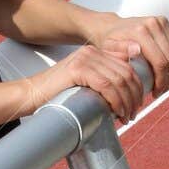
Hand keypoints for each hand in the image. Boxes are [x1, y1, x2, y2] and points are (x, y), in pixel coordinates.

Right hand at [19, 44, 146, 122]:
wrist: (31, 95)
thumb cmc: (58, 95)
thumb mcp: (86, 86)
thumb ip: (104, 84)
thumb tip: (129, 95)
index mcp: (95, 52)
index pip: (127, 65)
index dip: (137, 86)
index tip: (137, 104)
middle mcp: (91, 51)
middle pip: (127, 72)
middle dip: (135, 96)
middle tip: (133, 113)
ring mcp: (84, 58)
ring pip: (119, 79)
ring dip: (127, 101)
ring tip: (126, 117)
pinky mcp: (78, 69)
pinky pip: (107, 85)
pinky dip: (115, 101)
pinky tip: (115, 112)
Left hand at [88, 11, 168, 95]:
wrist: (112, 26)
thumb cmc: (109, 41)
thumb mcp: (109, 49)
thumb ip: (120, 50)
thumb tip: (137, 50)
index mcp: (141, 31)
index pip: (160, 62)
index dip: (162, 81)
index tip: (156, 92)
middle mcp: (154, 24)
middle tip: (162, 90)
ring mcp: (162, 22)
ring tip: (166, 83)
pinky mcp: (167, 24)